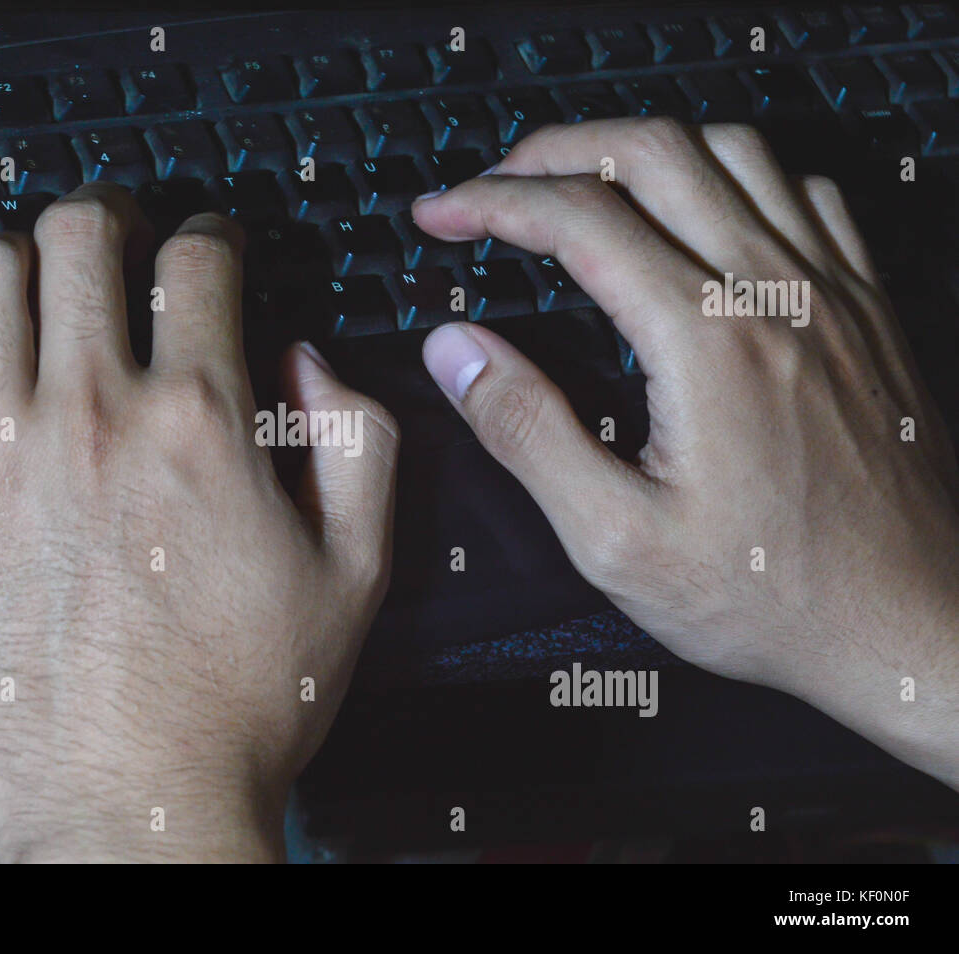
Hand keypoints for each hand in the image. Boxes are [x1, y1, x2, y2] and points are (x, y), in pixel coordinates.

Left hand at [0, 184, 398, 860]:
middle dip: (108, 218)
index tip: (206, 246)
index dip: (210, 233)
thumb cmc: (238, 704)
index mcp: (199, 426)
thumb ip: (357, 445)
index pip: (197, 262)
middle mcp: (91, 418)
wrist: (129, 808)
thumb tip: (309, 364)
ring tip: (36, 293)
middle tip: (117, 241)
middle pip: (81, 235)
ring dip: (18, 262)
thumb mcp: (357, 576)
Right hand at [415, 118, 958, 787]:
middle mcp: (774, 291)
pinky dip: (735, 174)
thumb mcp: (616, 539)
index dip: (490, 202)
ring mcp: (831, 291)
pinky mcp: (865, 308)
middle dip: (553, 150)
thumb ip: (526, 431)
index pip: (577, 218)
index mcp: (705, 340)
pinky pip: (803, 192)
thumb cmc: (774, 596)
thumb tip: (456, 352)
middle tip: (495, 182)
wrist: (910, 626)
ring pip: (731, 149)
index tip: (441, 215)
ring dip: (640, 147)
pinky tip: (704, 212)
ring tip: (583, 180)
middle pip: (651, 151)